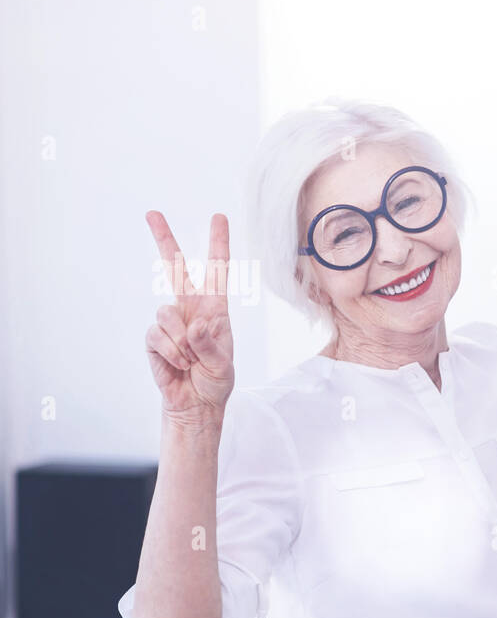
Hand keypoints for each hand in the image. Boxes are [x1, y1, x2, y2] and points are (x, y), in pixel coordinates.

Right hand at [144, 212, 234, 425]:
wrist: (195, 404)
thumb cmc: (215, 381)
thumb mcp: (223, 365)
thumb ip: (211, 345)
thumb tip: (195, 325)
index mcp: (215, 310)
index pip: (217, 272)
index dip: (218, 244)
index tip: (219, 218)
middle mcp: (191, 310)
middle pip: (174, 269)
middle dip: (163, 240)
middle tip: (152, 213)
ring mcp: (170, 322)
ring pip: (167, 314)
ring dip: (182, 343)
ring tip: (191, 360)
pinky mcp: (153, 338)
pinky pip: (158, 336)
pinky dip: (171, 353)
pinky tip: (179, 365)